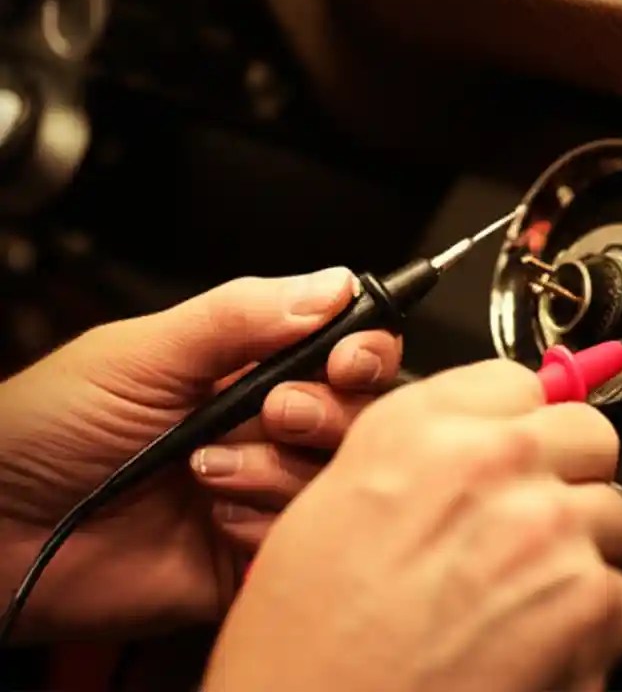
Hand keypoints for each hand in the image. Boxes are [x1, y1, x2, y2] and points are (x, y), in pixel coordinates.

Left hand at [0, 267, 402, 640]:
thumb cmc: (39, 431)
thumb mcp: (139, 354)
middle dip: (325, 412)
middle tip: (273, 414)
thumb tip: (331, 284)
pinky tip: (212, 520)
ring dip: (278, 472)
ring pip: (333, 479)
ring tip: (207, 473)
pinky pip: (300, 540)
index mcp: (244, 367)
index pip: (344, 349)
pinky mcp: (251, 556)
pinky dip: (263, 527)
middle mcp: (263, 428)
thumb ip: (239, 316)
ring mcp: (261, 491)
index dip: (362, 352)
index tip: (347, 359)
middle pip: (358, 415)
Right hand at [203, 361, 621, 691]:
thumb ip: (418, 458)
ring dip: (580, 555)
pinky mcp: (587, 598)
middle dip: (567, 478)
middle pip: (586, 434)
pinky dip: (589, 628)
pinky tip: (529, 647)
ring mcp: (548, 526)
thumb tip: (480, 442)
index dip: (518, 426)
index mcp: (420, 428)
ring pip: (611, 517)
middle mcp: (491, 460)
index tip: (514, 456)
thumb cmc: (304, 643)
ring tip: (517, 603)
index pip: (518, 383)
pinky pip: (620, 596)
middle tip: (528, 528)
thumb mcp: (331, 510)